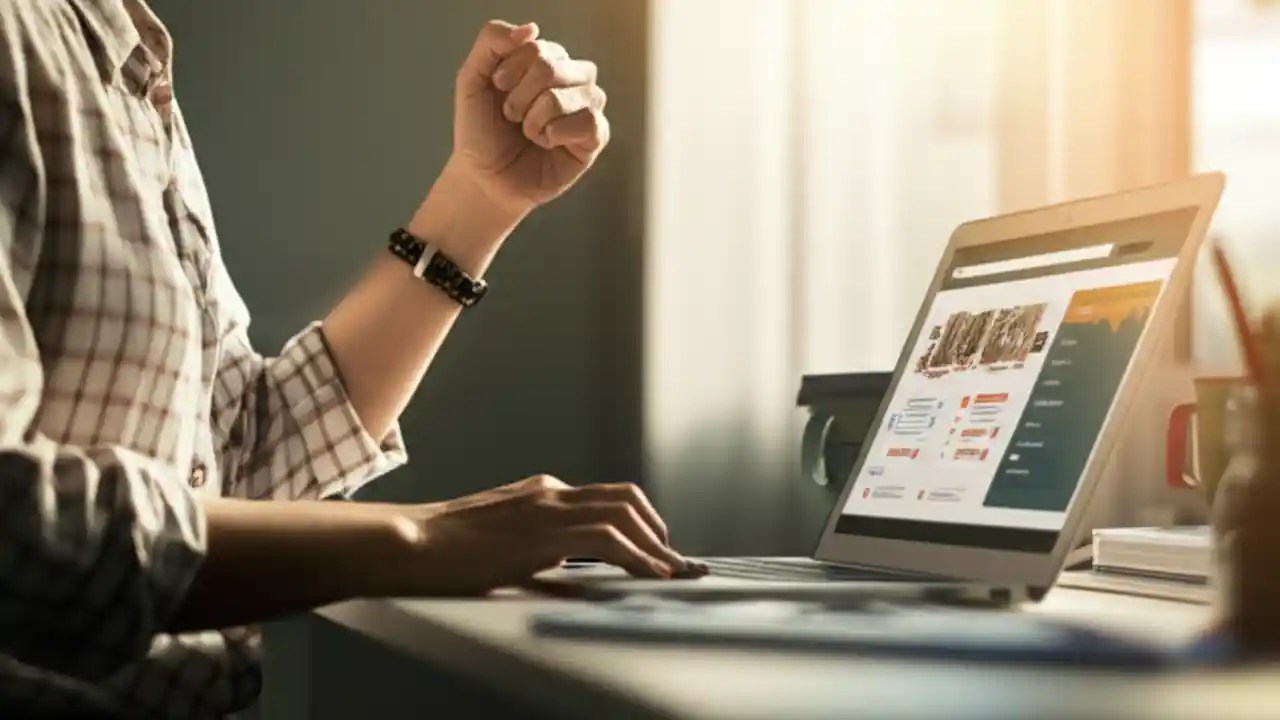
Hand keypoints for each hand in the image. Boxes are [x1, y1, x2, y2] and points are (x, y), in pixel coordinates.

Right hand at [404, 475, 700, 595]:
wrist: (413, 542)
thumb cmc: (448, 550)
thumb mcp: (503, 542)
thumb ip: (537, 548)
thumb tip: (568, 571)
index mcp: (542, 492)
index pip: (605, 496)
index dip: (639, 520)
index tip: (657, 547)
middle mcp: (550, 492)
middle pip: (624, 497)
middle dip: (655, 527)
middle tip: (670, 558)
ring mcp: (546, 508)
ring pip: (622, 513)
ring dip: (653, 544)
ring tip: (670, 569)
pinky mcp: (541, 532)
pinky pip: (605, 538)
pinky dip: (635, 556)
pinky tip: (649, 574)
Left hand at [451, 20, 609, 215]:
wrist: (486, 179)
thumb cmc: (482, 131)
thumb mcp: (471, 79)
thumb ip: (491, 42)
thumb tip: (532, 28)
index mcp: (546, 58)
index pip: (535, 47)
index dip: (510, 71)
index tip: (497, 90)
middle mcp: (572, 78)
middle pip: (553, 67)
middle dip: (520, 97)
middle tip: (511, 116)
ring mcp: (587, 106)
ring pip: (572, 94)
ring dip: (537, 117)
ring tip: (529, 132)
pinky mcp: (596, 137)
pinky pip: (590, 122)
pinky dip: (558, 134)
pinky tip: (547, 142)